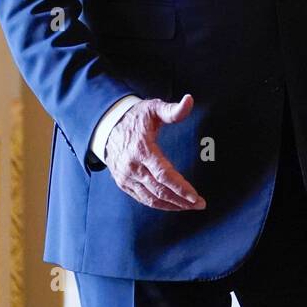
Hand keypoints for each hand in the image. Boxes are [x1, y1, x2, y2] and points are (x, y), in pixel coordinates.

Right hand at [104, 94, 205, 211]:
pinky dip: (157, 204)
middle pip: (159, 190)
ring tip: (189, 206)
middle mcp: (132, 167)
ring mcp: (126, 177)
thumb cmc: (135, 117)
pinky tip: (171, 205)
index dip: (181, 188)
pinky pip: (141, 198)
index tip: (196, 197)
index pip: (164, 175)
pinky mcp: (122, 182)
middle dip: (181, 200)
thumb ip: (173, 110)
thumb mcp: (153, 109)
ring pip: (150, 198)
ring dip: (171, 205)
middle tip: (200, 204)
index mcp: (142, 150)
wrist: (106, 126)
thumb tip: (189, 100)